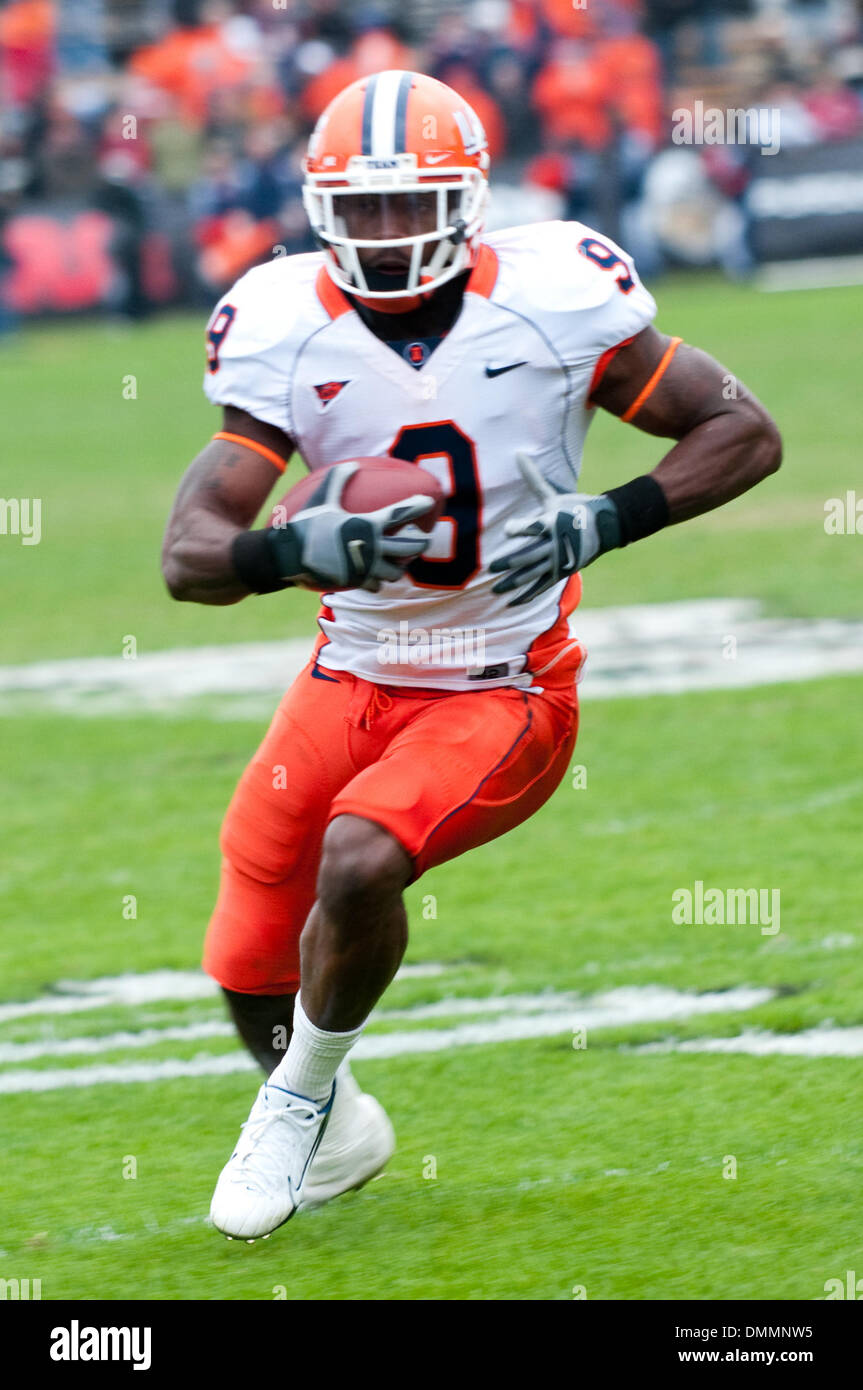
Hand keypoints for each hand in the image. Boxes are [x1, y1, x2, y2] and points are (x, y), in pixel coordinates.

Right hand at [267, 461, 434, 590]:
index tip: (429, 501)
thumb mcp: (322, 498)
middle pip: (409, 548)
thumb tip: (353, 463)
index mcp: (367, 524)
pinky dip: (379, 582)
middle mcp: (371, 547)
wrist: (289, 556)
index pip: (399, 514)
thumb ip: (339, 480)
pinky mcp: (356, 582)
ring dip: (400, 567)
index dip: (417, 506)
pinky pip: (377, 586)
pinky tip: (378, 578)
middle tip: (425, 540)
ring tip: (401, 562)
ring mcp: (365, 567)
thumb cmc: (305, 524)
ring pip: (396, 572)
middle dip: (421, 544)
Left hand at [490, 453, 620, 605]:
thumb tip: (518, 454)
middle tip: (491, 568)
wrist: (606, 526)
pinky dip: (528, 595)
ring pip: (533, 574)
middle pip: (530, 555)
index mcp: (553, 523)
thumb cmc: (576, 507)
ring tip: (496, 590)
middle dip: (509, 563)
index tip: (508, 532)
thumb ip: (534, 479)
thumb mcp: (554, 494)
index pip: (534, 527)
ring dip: (514, 583)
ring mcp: (558, 561)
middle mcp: (555, 544)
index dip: (521, 529)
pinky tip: (512, 602)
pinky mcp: (561, 572)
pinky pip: (542, 586)